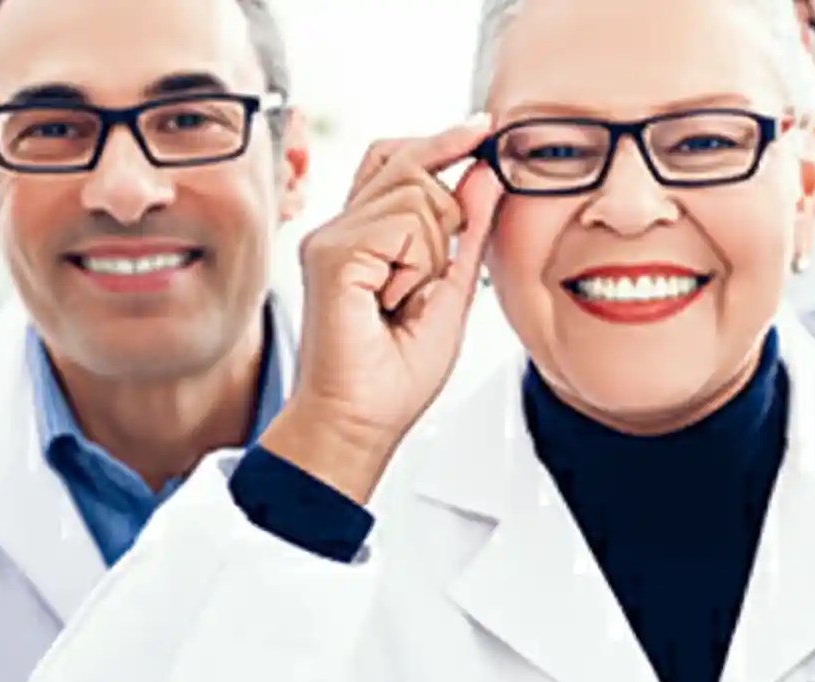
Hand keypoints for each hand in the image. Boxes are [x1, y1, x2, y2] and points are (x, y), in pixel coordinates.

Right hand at [260, 113, 503, 501]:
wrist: (361, 421)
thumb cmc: (394, 375)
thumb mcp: (451, 291)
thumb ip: (468, 232)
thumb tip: (482, 174)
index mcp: (366, 234)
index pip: (399, 159)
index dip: (441, 142)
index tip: (481, 126)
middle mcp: (342, 228)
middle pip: (412, 166)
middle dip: (446, 219)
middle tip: (423, 283)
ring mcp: (332, 238)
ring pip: (416, 196)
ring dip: (430, 255)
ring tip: (402, 300)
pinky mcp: (331, 254)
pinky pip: (402, 226)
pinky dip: (415, 267)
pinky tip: (391, 301)